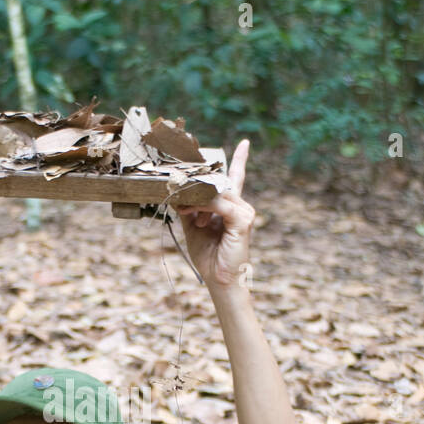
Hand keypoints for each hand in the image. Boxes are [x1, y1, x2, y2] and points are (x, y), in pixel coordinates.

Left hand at [173, 139, 254, 291]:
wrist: (219, 280)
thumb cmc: (209, 257)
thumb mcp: (193, 227)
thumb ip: (189, 208)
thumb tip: (178, 193)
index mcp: (231, 207)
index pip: (236, 178)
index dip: (240, 160)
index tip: (245, 143)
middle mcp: (241, 206)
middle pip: (218, 184)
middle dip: (196, 189)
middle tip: (180, 200)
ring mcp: (244, 212)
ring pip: (217, 193)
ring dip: (196, 201)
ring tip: (186, 213)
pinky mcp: (243, 221)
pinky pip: (220, 204)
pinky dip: (204, 208)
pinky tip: (197, 218)